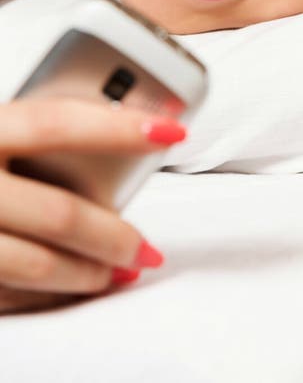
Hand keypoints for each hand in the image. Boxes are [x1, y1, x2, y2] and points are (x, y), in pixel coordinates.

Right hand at [0, 97, 185, 314]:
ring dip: (88, 274)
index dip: (118, 126)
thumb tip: (120, 132)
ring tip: (119, 273)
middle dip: (114, 235)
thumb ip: (30, 128)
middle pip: (58, 213)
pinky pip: (8, 295)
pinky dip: (49, 296)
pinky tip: (73, 290)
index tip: (170, 132)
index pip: (57, 123)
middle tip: (146, 247)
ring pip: (36, 265)